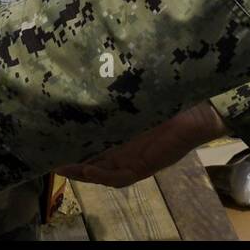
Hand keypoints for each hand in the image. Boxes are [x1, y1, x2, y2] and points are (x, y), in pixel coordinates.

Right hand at [57, 102, 226, 188]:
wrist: (201, 111)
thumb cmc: (170, 97)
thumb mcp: (138, 94)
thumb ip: (119, 92)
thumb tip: (94, 73)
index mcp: (123, 132)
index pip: (93, 139)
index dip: (73, 139)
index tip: (51, 132)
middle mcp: (125, 149)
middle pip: (92, 158)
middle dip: (70, 159)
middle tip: (47, 153)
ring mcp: (134, 161)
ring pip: (101, 171)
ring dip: (81, 170)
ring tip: (61, 166)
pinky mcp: (145, 168)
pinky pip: (119, 177)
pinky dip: (102, 175)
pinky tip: (88, 169)